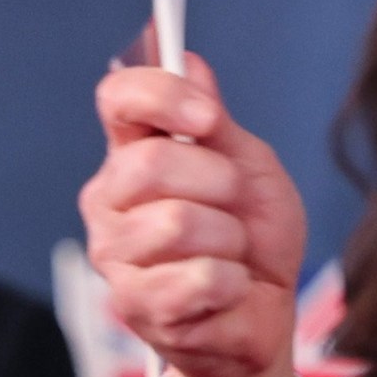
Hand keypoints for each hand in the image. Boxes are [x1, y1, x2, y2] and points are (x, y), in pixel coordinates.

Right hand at [79, 55, 308, 376]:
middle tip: (236, 208)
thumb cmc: (255, 240)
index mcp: (134, 153)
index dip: (162, 95)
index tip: (208, 119)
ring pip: (176, 224)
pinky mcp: (133, 304)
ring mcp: (114, 254)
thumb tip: (190, 63)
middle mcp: (110, 199)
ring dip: (229, 240)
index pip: (119, 99)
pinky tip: (224, 290)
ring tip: (230, 255)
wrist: (266, 313)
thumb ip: (218, 123)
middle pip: (151, 163)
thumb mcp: (252, 170)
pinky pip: (196, 279)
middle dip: (218, 183)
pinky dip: (230, 283)